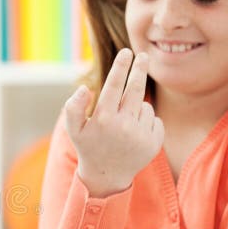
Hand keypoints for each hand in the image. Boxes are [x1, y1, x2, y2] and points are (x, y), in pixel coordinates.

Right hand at [65, 48, 163, 197]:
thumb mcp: (74, 130)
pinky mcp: (154, 143)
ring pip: (144, 105)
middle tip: (142, 55)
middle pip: (136, 88)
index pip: (114, 85)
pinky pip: (154, 119)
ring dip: (136, 106)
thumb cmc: (89, 147)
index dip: (120, 66)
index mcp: (103, 119)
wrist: (107, 176)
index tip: (126, 52)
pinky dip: (146, 120)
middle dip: (139, 69)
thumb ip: (73, 107)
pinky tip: (135, 132)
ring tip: (124, 121)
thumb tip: (85, 88)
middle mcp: (123, 126)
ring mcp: (141, 135)